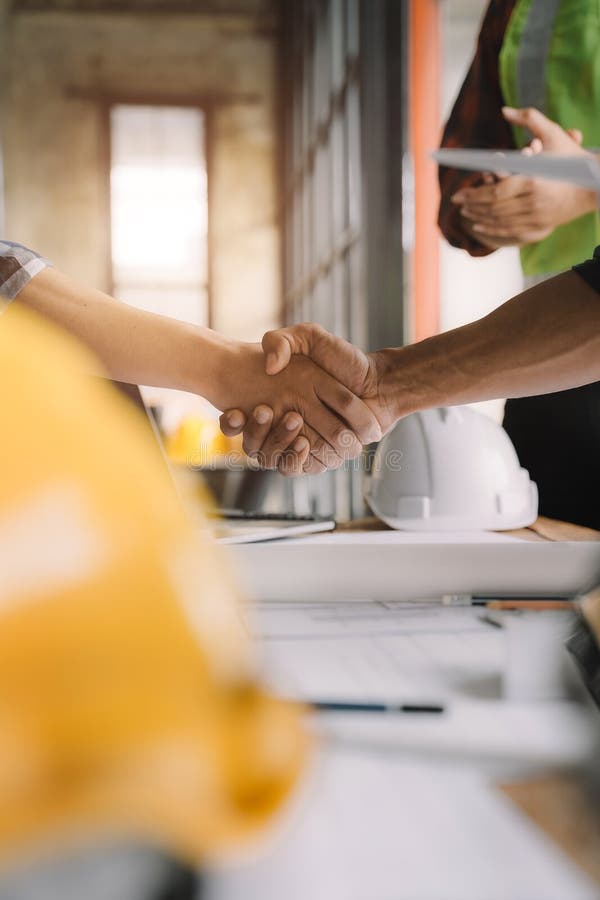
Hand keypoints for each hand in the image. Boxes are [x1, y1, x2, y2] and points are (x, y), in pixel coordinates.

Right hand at [214, 340, 380, 474]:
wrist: (379, 384)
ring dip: (275, 441)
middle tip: (264, 410)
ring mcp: (298, 443)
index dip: (231, 423)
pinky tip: (301, 441)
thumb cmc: (345, 359)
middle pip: (253, 443)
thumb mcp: (309, 337)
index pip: (239, 421)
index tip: (234, 412)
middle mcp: (283, 425)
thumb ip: (281, 341)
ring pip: (271, 457)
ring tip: (290, 420)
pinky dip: (295, 458)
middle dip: (254, 431)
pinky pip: (294, 468)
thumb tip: (267, 367)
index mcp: (276, 401)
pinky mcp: (314, 458)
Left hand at [451, 107, 597, 247]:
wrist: (596, 184)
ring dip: (480, 218)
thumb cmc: (573, 157)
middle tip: (457, 203)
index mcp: (532, 180)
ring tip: (466, 212)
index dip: (472, 195)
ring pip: (500, 222)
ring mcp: (537, 218)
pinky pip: (511, 233)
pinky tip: (480, 226)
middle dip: (472, 206)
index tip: (456, 195)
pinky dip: (493, 231)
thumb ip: (529, 119)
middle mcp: (533, 203)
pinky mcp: (541, 228)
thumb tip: (505, 110)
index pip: (493, 192)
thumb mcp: (553, 134)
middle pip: (493, 208)